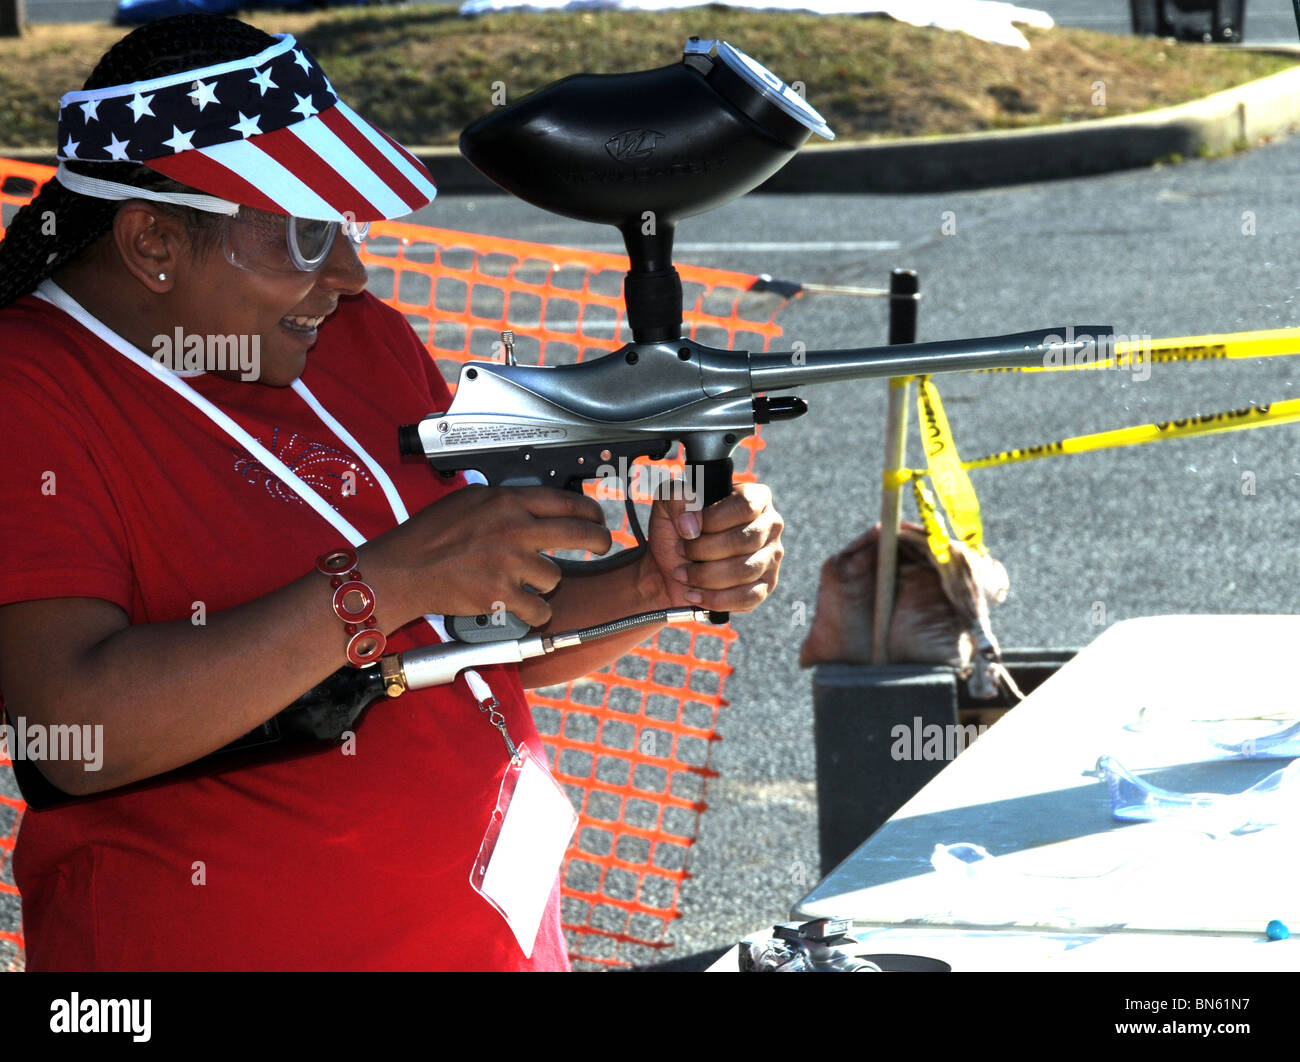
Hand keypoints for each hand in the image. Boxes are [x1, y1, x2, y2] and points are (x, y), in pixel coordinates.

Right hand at [362, 486, 611, 627]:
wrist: (404, 569)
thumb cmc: (430, 534)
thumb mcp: (470, 500)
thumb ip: (505, 502)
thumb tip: (538, 504)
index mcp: (507, 502)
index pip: (566, 501)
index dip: (590, 510)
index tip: (598, 518)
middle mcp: (514, 529)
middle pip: (578, 533)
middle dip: (599, 540)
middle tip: (602, 545)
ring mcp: (510, 563)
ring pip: (555, 577)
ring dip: (544, 583)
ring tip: (522, 582)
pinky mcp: (501, 594)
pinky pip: (539, 608)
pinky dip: (534, 612)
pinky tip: (520, 607)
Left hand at [639, 480, 784, 613]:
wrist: (668, 567)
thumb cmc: (676, 529)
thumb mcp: (668, 503)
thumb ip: (677, 499)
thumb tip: (692, 525)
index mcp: (755, 497)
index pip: (745, 505)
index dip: (713, 520)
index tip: (688, 530)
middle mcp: (770, 525)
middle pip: (745, 540)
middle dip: (704, 550)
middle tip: (681, 551)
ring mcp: (771, 557)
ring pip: (745, 570)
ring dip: (706, 576)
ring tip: (683, 574)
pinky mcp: (765, 586)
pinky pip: (748, 597)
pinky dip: (716, 599)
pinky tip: (695, 595)